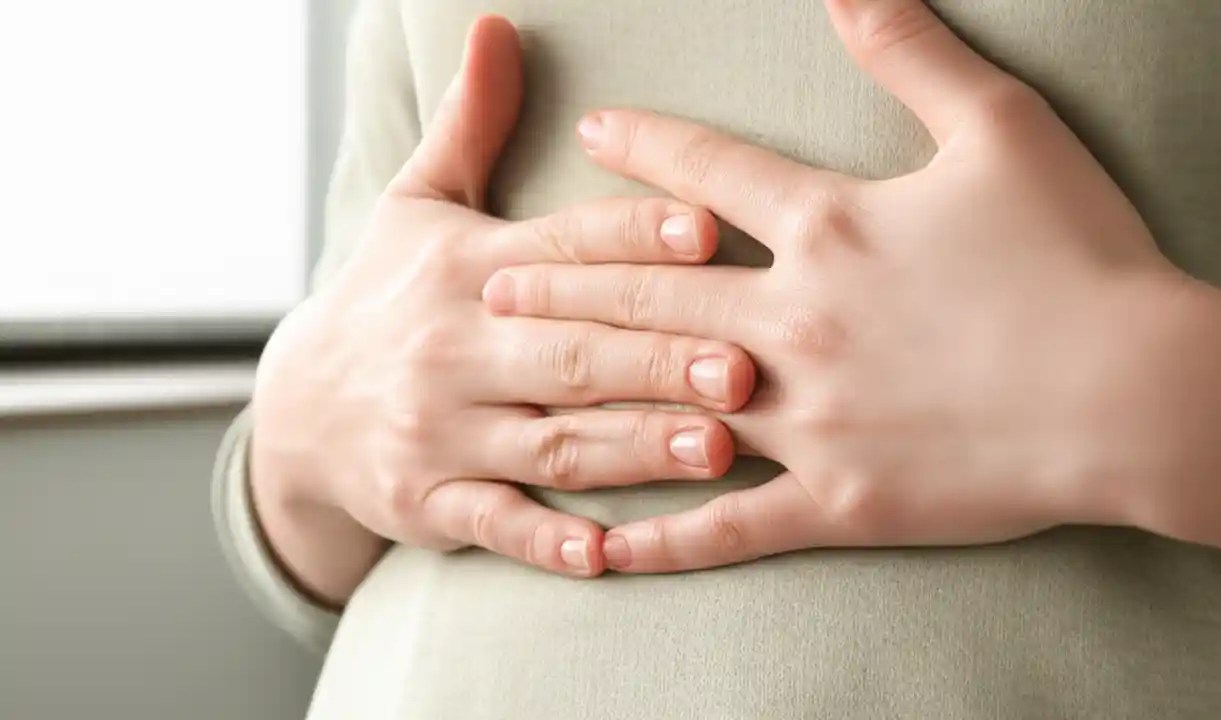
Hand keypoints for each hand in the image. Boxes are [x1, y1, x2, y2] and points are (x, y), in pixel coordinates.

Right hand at [249, 16, 754, 601]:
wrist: (299, 411)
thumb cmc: (387, 296)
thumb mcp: (415, 204)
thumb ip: (471, 124)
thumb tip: (496, 25)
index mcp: (461, 267)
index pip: (557, 249)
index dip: (629, 236)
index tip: (707, 230)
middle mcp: (450, 349)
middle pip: (567, 352)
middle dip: (655, 360)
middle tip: (744, 365)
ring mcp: (438, 434)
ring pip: (550, 443)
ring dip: (632, 448)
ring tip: (716, 450)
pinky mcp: (428, 505)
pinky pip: (495, 526)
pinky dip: (547, 542)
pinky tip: (608, 554)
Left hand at [483, 0, 1197, 571]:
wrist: (1132, 390)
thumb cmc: (1076, 255)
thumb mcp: (1001, 130)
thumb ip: (915, 53)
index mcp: (828, 227)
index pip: (708, 175)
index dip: (647, 146)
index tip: (595, 134)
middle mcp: (793, 320)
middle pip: (650, 294)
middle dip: (566, 282)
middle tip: (495, 282)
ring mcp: (805, 417)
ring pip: (664, 400)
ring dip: (584, 388)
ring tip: (522, 376)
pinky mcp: (835, 500)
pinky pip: (726, 525)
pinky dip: (660, 539)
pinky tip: (600, 547)